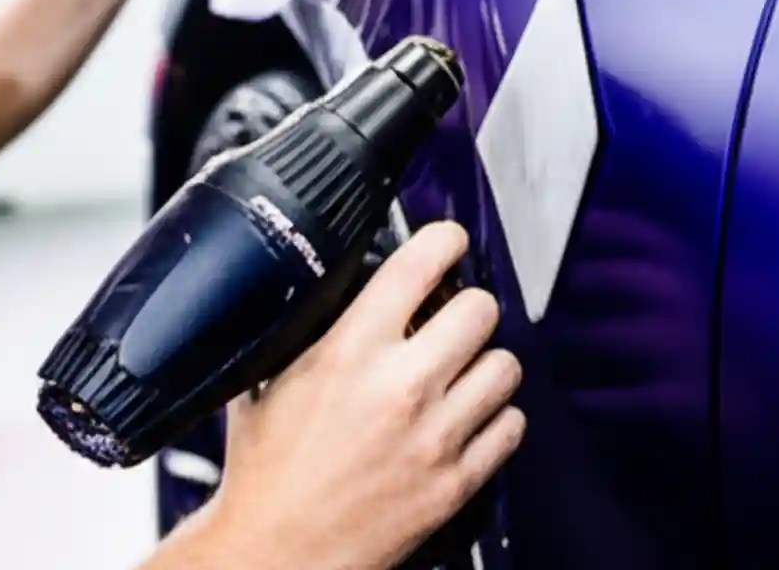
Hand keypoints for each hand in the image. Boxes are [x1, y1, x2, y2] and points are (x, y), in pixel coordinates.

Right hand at [201, 222, 525, 569]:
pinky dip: (497, 419)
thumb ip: (314, 327)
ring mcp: (435, 435)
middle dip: (468, 308)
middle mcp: (402, 386)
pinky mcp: (456, 480)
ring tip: (463, 374)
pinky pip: (511, 426)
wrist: (276, 551)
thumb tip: (348, 286)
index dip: (444, 240)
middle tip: (454, 319)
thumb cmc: (267, 471)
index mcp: (350, 350)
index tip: (447, 243)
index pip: (422, 262)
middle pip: (481, 308)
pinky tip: (470, 420)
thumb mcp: (271, 378)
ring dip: (487, 364)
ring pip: (506, 365)